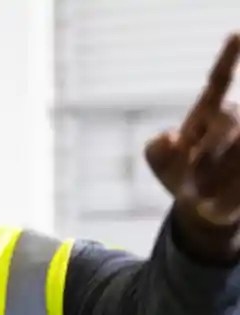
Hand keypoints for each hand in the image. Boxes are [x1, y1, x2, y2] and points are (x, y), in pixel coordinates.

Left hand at [145, 34, 239, 239]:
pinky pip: (238, 180)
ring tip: (203, 191)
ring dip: (216, 176)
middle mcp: (232, 121)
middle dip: (208, 154)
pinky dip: (225, 196)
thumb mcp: (158, 161)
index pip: (218, 81)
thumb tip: (171, 136)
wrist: (199, 206)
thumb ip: (156, 149)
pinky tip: (215, 203)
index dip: (228, 58)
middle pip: (228, 123)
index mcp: (206, 113)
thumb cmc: (178, 174)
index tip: (235, 34)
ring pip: (238, 150)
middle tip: (193, 177)